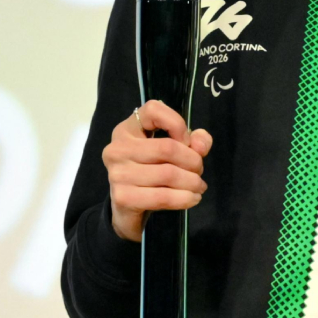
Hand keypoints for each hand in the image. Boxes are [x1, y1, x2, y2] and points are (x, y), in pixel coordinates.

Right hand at [104, 100, 212, 242]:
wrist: (128, 208)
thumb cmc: (152, 171)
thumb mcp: (174, 151)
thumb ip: (193, 141)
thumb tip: (201, 144)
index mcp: (127, 129)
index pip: (153, 109)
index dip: (177, 123)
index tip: (187, 140)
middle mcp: (117, 148)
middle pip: (167, 148)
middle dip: (193, 161)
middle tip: (198, 171)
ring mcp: (117, 173)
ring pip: (168, 174)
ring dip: (192, 182)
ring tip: (198, 186)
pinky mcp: (122, 197)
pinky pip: (162, 197)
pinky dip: (184, 198)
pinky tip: (193, 198)